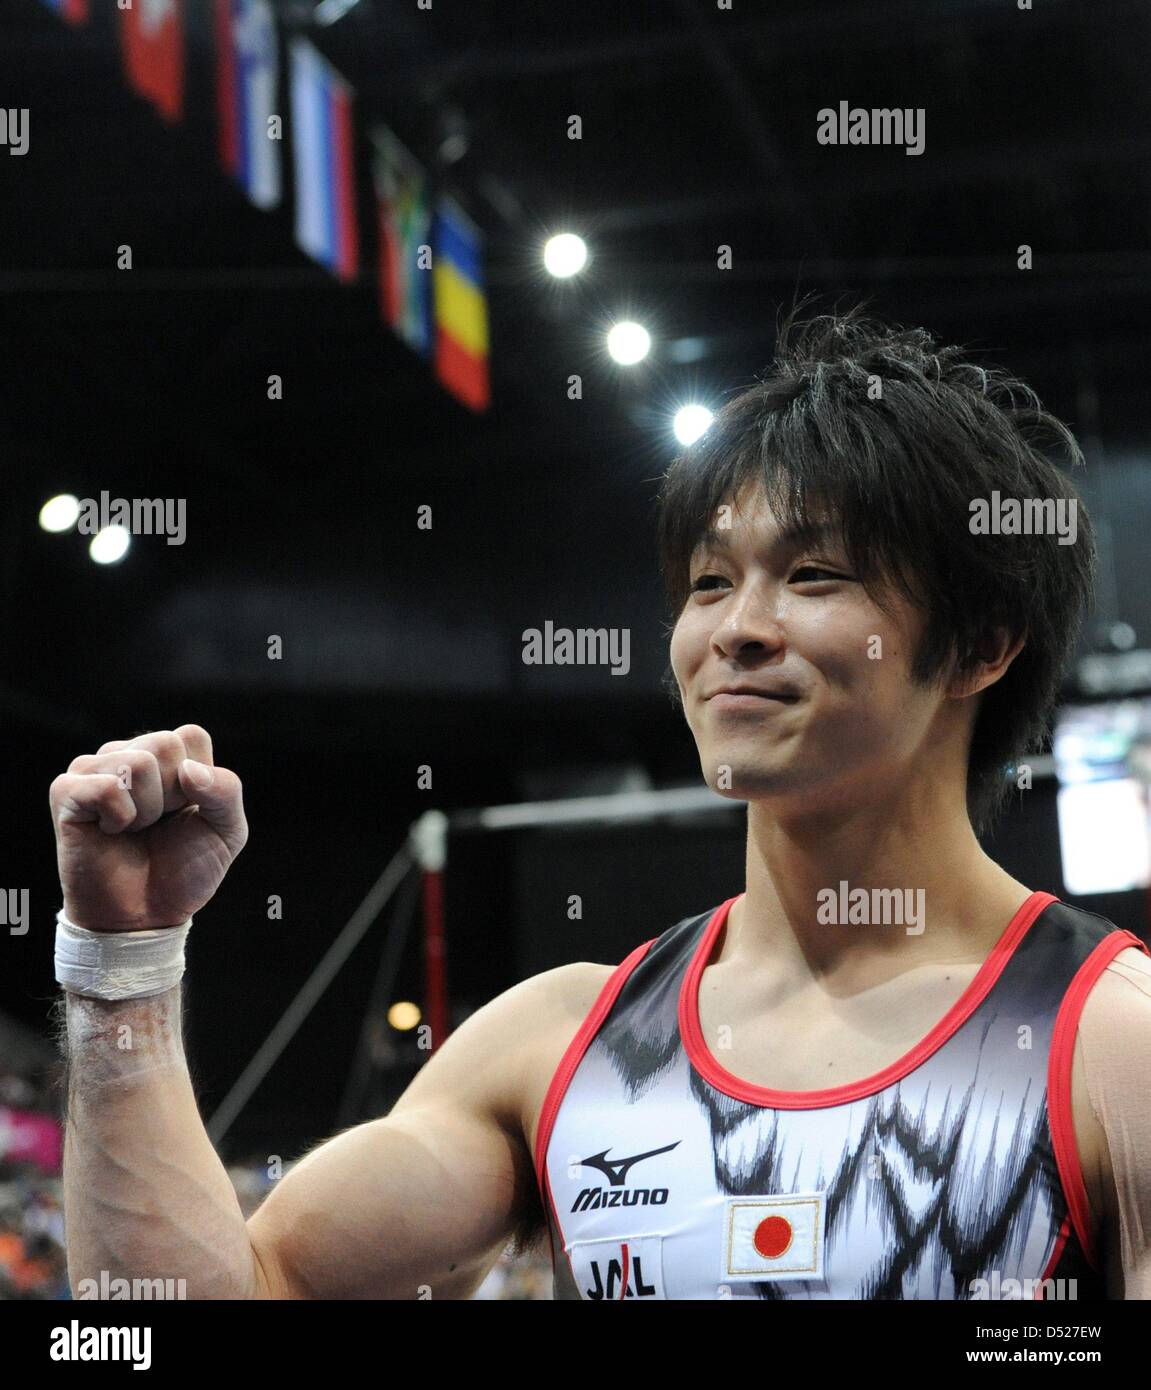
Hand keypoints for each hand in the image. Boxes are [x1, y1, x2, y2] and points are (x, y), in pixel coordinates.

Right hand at [49, 725, 247, 931]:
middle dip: (172, 796)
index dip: (199, 781)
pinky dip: (120, 818)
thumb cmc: (184, 869)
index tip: (186, 811)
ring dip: (147, 811)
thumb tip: (188, 770)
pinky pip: (105, 787)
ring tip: (134, 830)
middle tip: (157, 825)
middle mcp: (127, 753)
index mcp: (166, 756)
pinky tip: (110, 832)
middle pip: (164, 745)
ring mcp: (93, 769)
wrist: (145, 915)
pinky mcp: (66, 792)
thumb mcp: (228, 830)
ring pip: (136, 764)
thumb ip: (226, 791)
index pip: (190, 736)